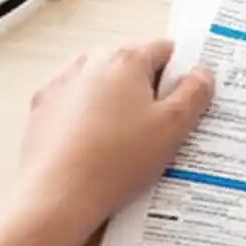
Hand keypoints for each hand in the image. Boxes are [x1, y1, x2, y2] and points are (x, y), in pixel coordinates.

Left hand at [17, 40, 213, 232]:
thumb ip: (195, 92)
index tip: (188, 100)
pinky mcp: (43, 108)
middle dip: (150, 88)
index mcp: (126, 59)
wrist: (57, 196)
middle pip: (133, 64)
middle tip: (163, 125)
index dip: (182, 73)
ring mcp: (62, 84)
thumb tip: (202, 74)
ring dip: (120, 102)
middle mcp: (91, 62)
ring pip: (104, 83)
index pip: (166, 49)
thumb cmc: (118, 159)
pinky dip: (91, 116)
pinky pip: (78, 103)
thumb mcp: (174, 126)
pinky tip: (100, 146)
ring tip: (130, 141)